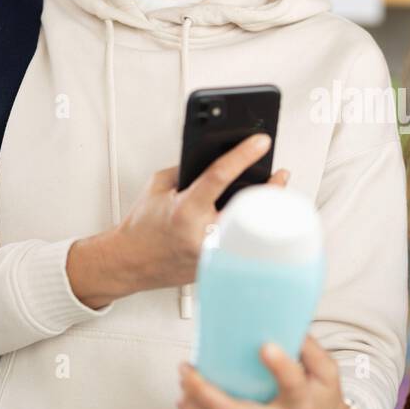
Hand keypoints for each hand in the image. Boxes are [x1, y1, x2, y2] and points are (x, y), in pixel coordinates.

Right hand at [67, 133, 289, 307]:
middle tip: (280, 174)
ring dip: (262, 210)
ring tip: (273, 192)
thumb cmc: (142, 225)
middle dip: (268, 189)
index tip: (262, 141)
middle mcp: (200, 234)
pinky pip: (239, 244)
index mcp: (184, 211)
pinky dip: (249, 229)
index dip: (243, 155)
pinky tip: (258, 218)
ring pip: (249, 229)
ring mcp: (210, 255)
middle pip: (248, 208)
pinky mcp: (215, 267)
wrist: (129, 263)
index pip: (219, 176)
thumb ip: (189, 171)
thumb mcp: (159, 187)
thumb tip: (221, 158)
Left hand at [176, 335, 354, 408]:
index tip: (266, 347)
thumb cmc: (323, 403)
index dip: (280, 366)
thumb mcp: (328, 372)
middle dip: (204, 391)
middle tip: (188, 371)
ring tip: (183, 386)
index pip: (293, 384)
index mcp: (303, 404)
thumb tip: (287, 325)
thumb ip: (310, 349)